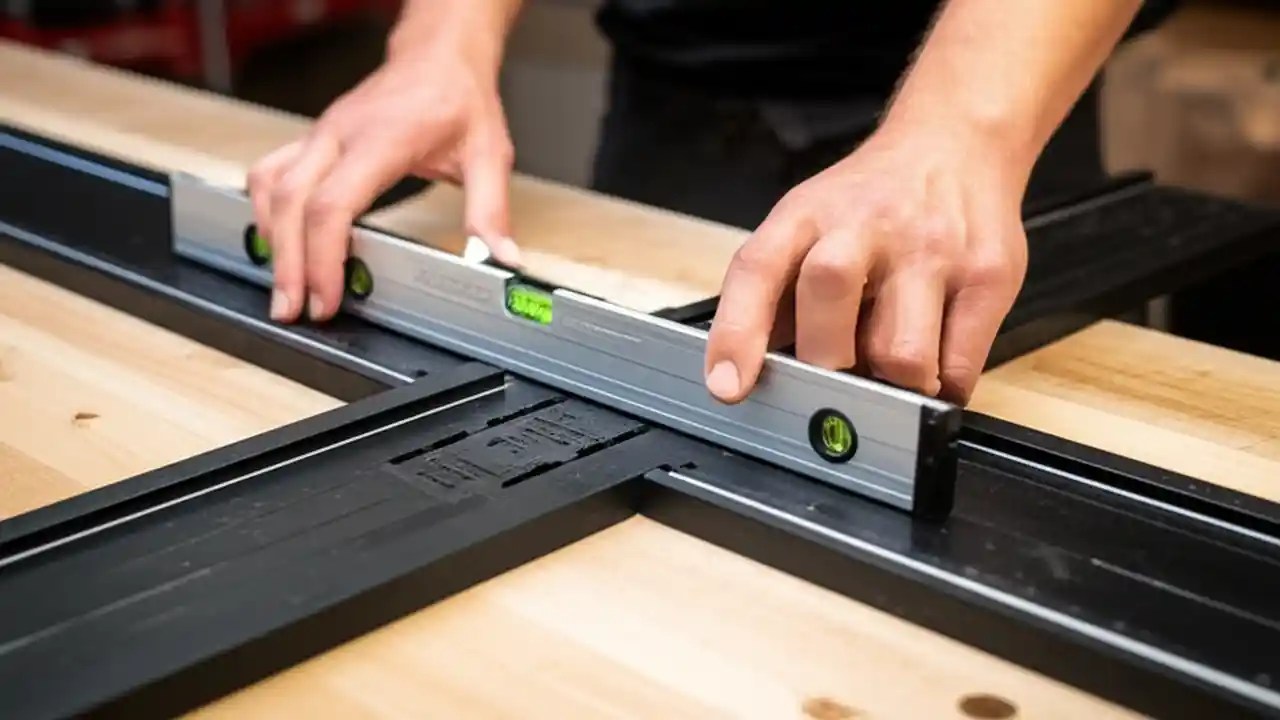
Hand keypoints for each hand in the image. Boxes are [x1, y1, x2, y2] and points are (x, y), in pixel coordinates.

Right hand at [247, 15, 519, 323]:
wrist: (439, 55)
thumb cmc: (458, 97)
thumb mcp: (489, 153)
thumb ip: (491, 210)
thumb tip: (501, 259)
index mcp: (381, 140)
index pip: (333, 204)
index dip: (323, 258)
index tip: (328, 297)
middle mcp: (340, 135)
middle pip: (291, 203)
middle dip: (287, 264)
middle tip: (292, 310)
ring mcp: (320, 135)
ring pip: (270, 187)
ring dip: (271, 240)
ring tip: (283, 287)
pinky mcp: (313, 139)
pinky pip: (271, 174)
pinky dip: (267, 212)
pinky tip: (278, 242)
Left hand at [703, 119, 1028, 405]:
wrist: (956, 142)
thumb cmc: (871, 203)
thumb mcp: (806, 224)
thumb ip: (776, 296)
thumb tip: (746, 379)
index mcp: (805, 216)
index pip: (759, 270)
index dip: (737, 334)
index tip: (729, 387)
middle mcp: (866, 226)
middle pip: (829, 305)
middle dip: (826, 366)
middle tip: (835, 378)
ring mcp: (932, 250)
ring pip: (901, 356)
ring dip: (890, 386)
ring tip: (890, 366)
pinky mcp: (989, 275)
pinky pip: (958, 368)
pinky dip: (939, 387)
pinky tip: (931, 365)